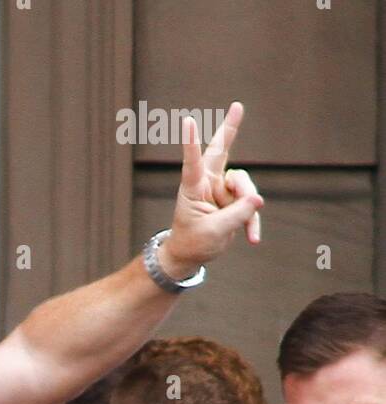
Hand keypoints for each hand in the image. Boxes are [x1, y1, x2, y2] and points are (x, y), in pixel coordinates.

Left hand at [162, 102, 262, 279]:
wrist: (191, 255)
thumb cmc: (193, 242)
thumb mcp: (213, 232)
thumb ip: (235, 215)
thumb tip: (258, 199)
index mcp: (192, 188)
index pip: (192, 163)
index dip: (191, 143)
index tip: (187, 121)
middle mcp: (207, 183)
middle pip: (220, 151)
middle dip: (230, 129)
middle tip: (238, 106)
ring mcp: (222, 190)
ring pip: (244, 185)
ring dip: (248, 206)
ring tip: (246, 228)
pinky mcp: (234, 201)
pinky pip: (250, 205)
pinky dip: (252, 221)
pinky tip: (252, 239)